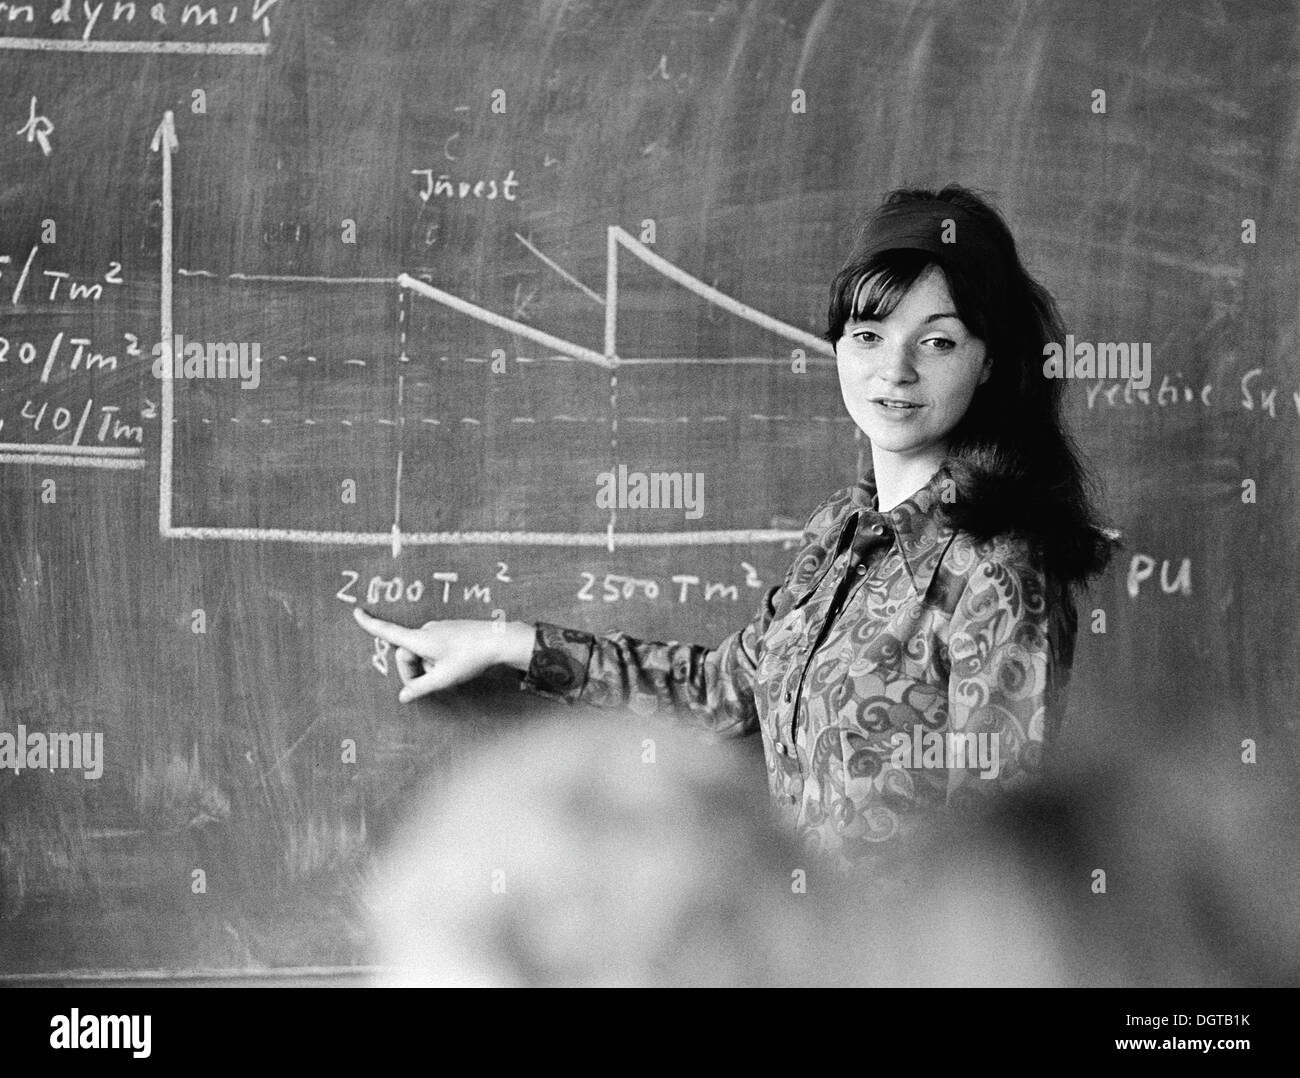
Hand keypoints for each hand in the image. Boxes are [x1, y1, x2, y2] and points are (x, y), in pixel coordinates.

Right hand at [352, 608, 528, 702]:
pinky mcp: (449, 630)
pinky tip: (457, 663)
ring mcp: (438, 628)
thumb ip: (420, 688)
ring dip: (429, 666)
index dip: (370, 624)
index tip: (356, 612)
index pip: (389, 631)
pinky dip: (438, 659)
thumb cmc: (470, 658)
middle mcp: (427, 630)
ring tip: (451, 671)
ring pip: (422, 652)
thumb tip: (403, 696)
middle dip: (414, 670)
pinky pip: (434, 648)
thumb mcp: (443, 678)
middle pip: (407, 654)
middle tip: (434, 682)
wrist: (499, 640)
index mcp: (420, 639)